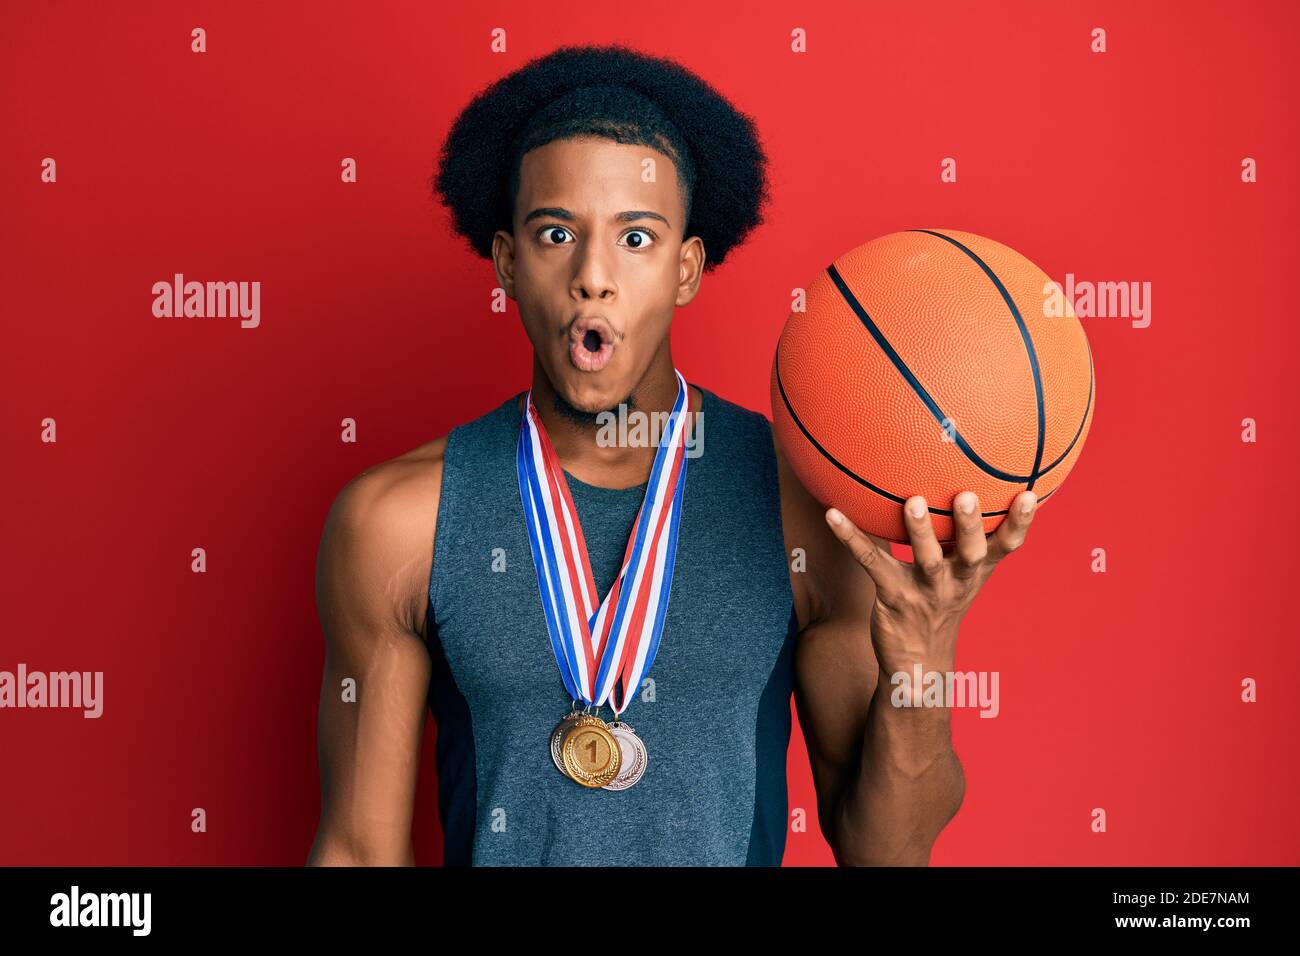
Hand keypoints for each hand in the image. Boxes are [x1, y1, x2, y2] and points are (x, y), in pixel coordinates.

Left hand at [824, 490, 1036, 673]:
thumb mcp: (963, 577)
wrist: (918, 665)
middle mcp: (956, 583)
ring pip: (927, 561)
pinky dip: (851, 537)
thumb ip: (968, 540)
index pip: (1006, 547)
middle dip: (971, 526)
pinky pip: (871, 563)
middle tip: (969, 496)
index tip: (1030, 495)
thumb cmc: (940, 607)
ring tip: (914, 502)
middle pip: (971, 554)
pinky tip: (832, 514)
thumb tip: (970, 483)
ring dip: (921, 531)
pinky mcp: (893, 597)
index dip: (1020, 524)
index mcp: (975, 574)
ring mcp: (925, 592)